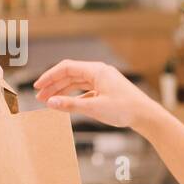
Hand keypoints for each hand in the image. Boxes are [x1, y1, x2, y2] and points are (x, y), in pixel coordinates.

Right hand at [34, 59, 156, 131]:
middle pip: (70, 75)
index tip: (37, 86)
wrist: (146, 115)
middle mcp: (98, 72)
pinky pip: (84, 90)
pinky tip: (66, 105)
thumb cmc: (124, 109)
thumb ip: (70, 105)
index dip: (49, 76)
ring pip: (77, 82)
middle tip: (40, 97)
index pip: (66, 68)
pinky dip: (73, 96)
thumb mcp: (94, 108)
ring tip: (49, 101)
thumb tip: (50, 102)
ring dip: (62, 91)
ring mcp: (102, 81)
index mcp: (96, 70)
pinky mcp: (105, 90)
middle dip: (54, 85)